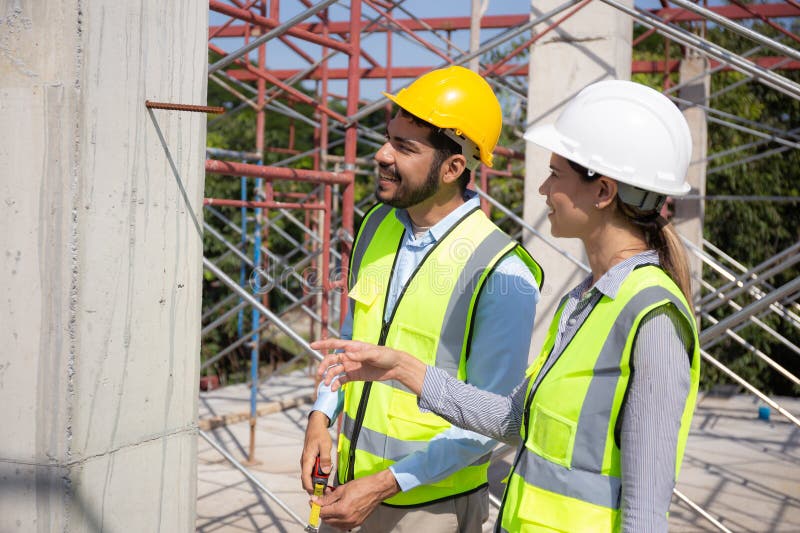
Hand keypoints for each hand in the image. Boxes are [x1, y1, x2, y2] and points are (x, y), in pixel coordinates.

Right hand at [300, 411, 332, 493]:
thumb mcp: (325, 446)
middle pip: (307, 479)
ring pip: (310, 476)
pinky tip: (326, 473)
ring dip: (317, 480)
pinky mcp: (310, 460)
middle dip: (315, 486)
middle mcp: (305, 462)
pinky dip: (318, 475)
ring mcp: (307, 462)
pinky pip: (312, 471)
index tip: (317, 494)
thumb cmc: (320, 435)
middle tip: (326, 490)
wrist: (316, 425)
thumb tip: (325, 472)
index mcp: (307, 460)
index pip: (305, 478)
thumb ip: (325, 459)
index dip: (310, 488)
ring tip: (327, 483)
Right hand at [310, 339, 424, 393]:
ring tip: (326, 384)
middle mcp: (349, 356)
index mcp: (353, 347)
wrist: (395, 367)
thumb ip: (360, 354)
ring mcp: (351, 366)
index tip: (312, 346)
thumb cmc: (386, 355)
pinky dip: (336, 384)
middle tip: (319, 374)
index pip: (335, 344)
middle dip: (324, 366)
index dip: (323, 344)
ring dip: (329, 377)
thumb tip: (346, 354)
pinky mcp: (354, 376)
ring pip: (335, 371)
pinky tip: (333, 389)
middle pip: (332, 359)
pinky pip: (341, 380)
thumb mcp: (374, 353)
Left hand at [312, 470, 399, 529]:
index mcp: (342, 510)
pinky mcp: (357, 523)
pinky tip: (338, 511)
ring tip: (330, 506)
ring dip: (329, 516)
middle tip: (320, 503)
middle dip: (321, 511)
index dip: (315, 506)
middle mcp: (347, 519)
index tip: (313, 502)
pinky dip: (337, 520)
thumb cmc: (363, 486)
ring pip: (334, 524)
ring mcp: (353, 522)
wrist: (377, 489)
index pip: (322, 512)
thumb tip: (317, 500)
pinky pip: (343, 525)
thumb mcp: (342, 489)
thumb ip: (328, 497)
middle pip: (327, 520)